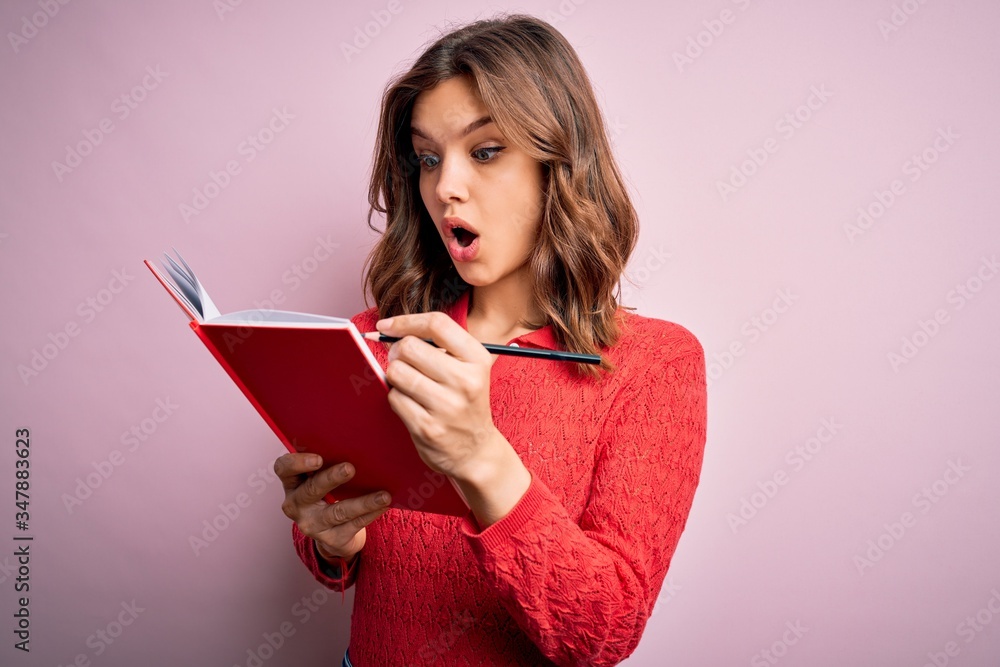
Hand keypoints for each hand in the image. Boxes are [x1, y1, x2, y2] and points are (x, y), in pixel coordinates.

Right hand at [274, 452, 391, 561]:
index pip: (284, 469)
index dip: (297, 463)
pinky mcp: (332, 539)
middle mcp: (296, 505)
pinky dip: (371, 513)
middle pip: (311, 490)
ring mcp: (312, 525)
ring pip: (337, 512)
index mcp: (292, 483)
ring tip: (383, 495)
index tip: (319, 458)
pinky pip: (354, 525)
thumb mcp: (321, 478)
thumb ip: (329, 462)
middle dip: (331, 479)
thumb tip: (359, 443)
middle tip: (350, 468)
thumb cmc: (329, 494)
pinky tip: (384, 505)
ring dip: (362, 502)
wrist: (335, 533)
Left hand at [377, 312, 502, 481]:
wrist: (476, 450)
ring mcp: (447, 406)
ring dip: (395, 376)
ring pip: (397, 372)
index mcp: (477, 359)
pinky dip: (396, 398)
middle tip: (402, 362)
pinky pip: (394, 398)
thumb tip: (389, 329)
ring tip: (409, 385)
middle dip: (397, 352)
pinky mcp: (428, 427)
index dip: (405, 321)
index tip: (387, 325)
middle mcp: (465, 381)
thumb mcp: (467, 368)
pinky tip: (411, 404)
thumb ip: (437, 346)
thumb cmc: (465, 402)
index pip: (437, 324)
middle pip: (409, 347)